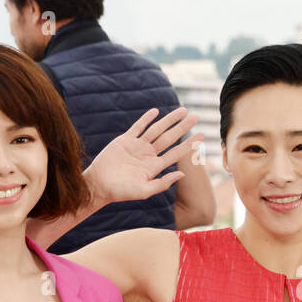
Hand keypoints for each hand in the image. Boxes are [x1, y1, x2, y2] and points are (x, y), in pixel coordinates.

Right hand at [85, 107, 203, 205]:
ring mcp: (137, 146)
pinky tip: (156, 111)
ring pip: (156, 130)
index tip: (202, 136)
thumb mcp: (144, 191)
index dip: (190, 144)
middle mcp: (148, 155)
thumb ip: (163, 183)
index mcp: (154, 167)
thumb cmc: (120, 192)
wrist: (98, 185)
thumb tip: (182, 174)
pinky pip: (138, 127)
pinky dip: (146, 119)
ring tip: (183, 110)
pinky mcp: (125, 141)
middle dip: (183, 127)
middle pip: (170, 137)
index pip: (176, 153)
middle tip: (196, 116)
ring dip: (169, 119)